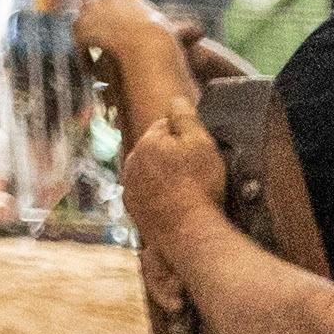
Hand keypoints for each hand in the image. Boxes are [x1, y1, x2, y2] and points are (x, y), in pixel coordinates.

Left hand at [117, 112, 227, 262]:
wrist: (190, 233)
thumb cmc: (200, 187)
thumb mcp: (202, 145)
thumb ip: (186, 118)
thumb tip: (175, 100)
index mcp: (146, 143)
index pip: (165, 127)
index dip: (186, 135)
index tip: (201, 149)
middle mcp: (131, 163)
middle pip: (156, 150)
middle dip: (173, 155)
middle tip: (198, 172)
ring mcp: (131, 188)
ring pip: (151, 173)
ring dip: (166, 177)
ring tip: (190, 190)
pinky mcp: (135, 210)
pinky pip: (149, 196)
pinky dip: (161, 197)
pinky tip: (179, 204)